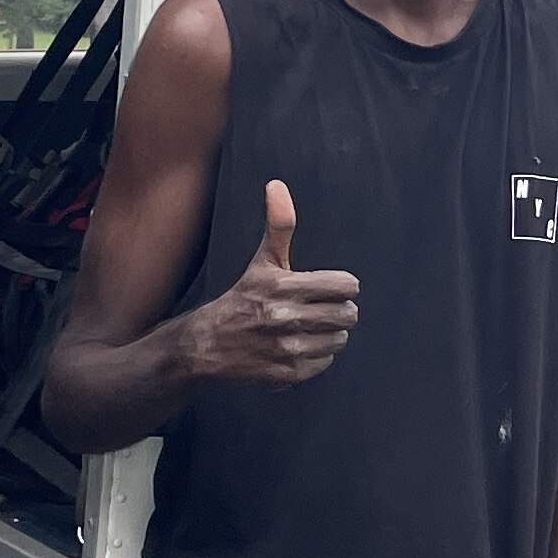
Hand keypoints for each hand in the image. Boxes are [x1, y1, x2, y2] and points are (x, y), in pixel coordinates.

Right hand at [172, 179, 358, 386]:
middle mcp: (286, 318)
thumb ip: (279, 224)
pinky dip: (316, 356)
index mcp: (283, 286)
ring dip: (329, 333)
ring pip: (339, 339)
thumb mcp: (262, 261)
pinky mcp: (287, 373)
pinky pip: (325, 363)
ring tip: (307, 327)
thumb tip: (277, 184)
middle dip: (338, 310)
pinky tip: (298, 346)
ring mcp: (287, 348)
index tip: (327, 288)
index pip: (347, 286)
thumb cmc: (243, 297)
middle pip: (349, 314)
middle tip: (320, 309)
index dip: (341, 286)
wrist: (208, 344)